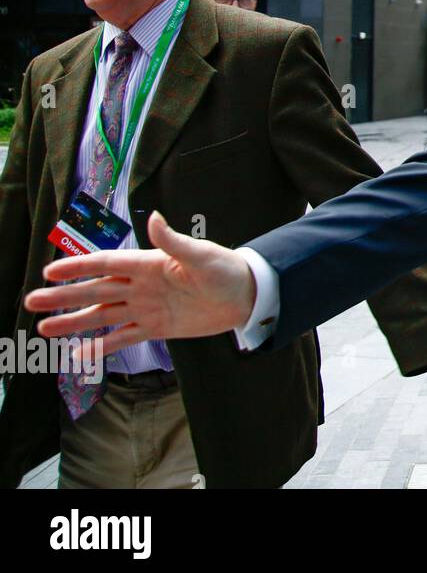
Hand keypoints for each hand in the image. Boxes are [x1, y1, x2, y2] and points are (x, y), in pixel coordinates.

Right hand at [27, 211, 254, 360]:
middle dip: (64, 297)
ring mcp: (146, 308)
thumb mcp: (201, 254)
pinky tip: (79, 354)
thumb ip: (173, 241)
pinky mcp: (156, 328)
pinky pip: (123, 338)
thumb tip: (153, 217)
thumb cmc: (226, 269)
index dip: (78, 268)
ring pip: (103, 316)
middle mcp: (141, 285)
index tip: (50, 272)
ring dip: (74, 322)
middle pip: (96, 291)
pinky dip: (102, 347)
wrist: (247, 296)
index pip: (106, 264)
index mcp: (149, 264)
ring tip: (44, 328)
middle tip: (32, 302)